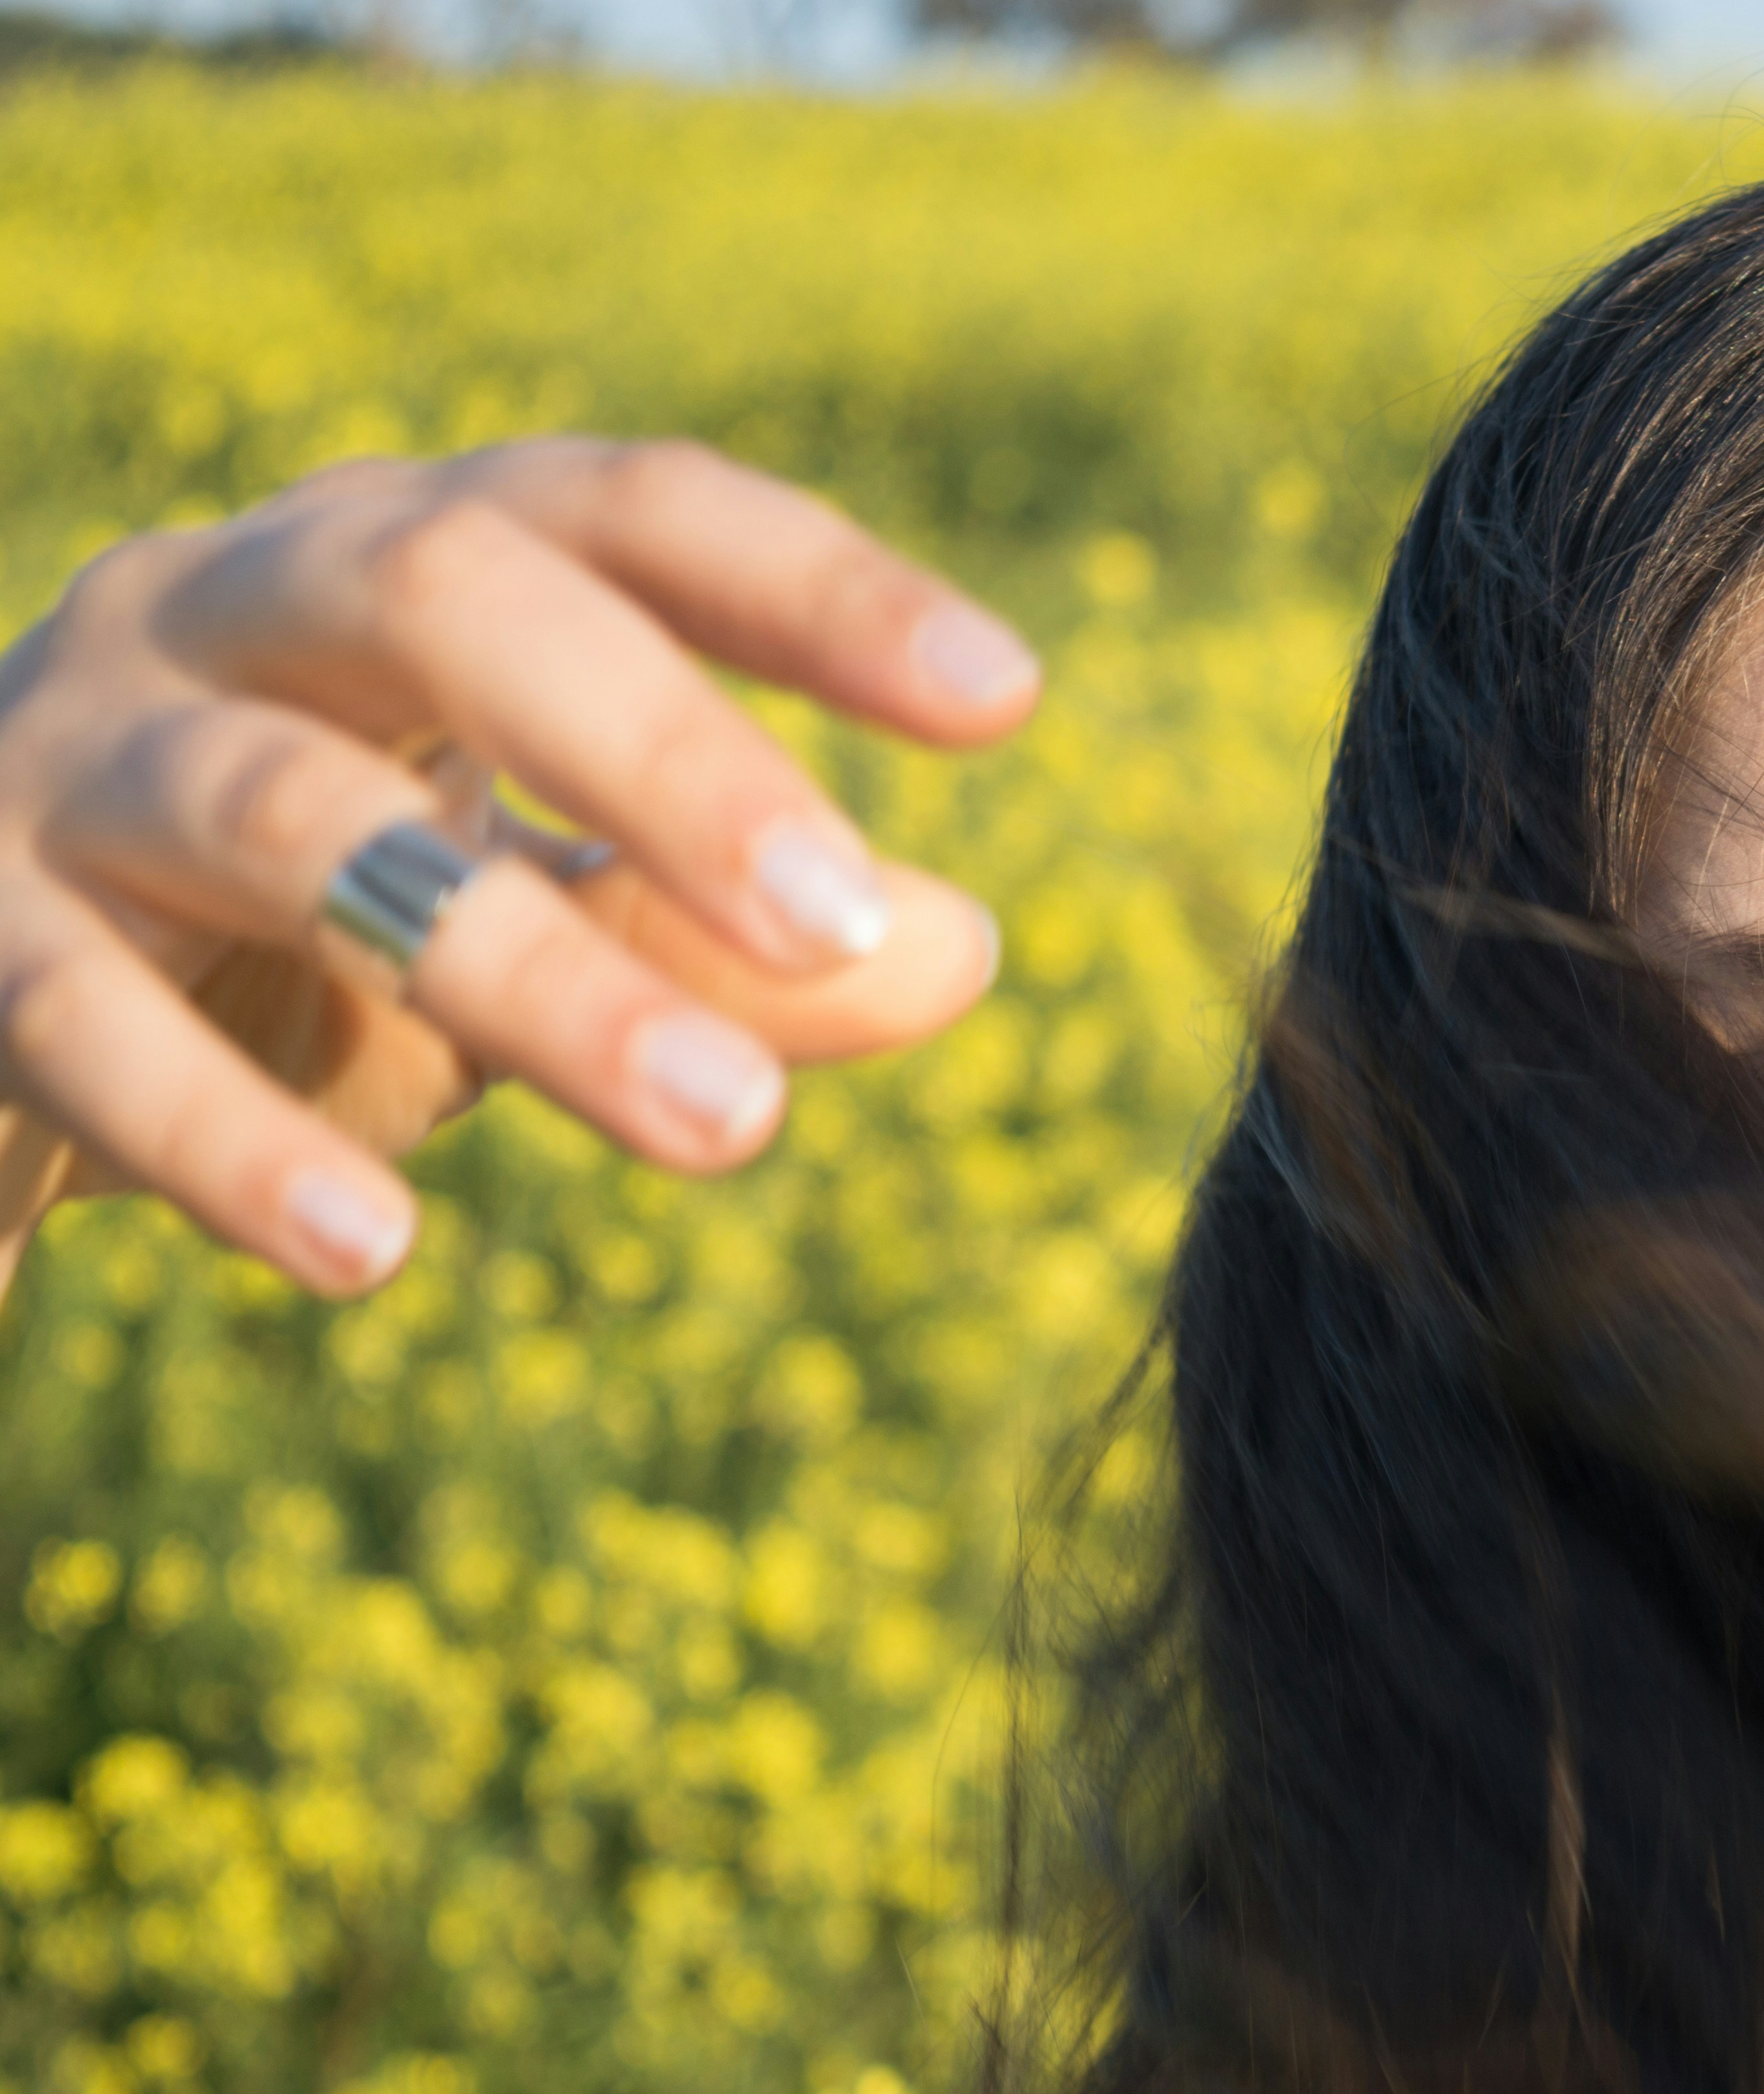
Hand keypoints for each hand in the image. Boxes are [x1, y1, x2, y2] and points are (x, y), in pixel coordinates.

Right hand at [0, 437, 1033, 1301]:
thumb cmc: (292, 941)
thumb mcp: (517, 923)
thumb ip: (713, 937)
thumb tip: (956, 950)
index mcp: (388, 568)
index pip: (616, 508)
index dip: (810, 584)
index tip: (1006, 698)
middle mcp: (215, 606)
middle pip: (447, 594)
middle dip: (663, 750)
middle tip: (843, 916)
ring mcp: (61, 754)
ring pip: (293, 814)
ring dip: (525, 974)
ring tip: (727, 1127)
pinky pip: (77, 1015)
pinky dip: (228, 1135)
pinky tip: (372, 1252)